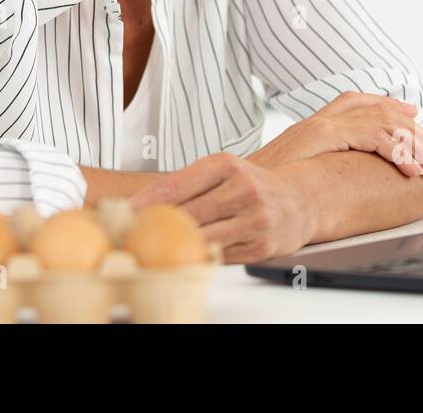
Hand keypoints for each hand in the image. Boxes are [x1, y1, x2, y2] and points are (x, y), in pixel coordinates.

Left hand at [128, 153, 313, 263]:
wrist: (297, 200)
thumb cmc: (250, 185)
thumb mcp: (222, 170)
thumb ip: (187, 183)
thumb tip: (141, 201)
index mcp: (227, 165)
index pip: (175, 184)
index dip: (145, 201)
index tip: (124, 212)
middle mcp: (242, 188)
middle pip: (186, 214)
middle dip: (155, 226)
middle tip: (130, 233)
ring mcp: (254, 218)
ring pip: (202, 238)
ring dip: (175, 246)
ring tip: (153, 249)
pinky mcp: (261, 245)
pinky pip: (221, 255)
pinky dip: (201, 257)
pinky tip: (186, 257)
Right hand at [247, 90, 422, 176]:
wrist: (244, 189)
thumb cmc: (268, 189)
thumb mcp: (297, 173)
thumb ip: (320, 166)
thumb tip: (344, 177)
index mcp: (313, 125)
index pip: (356, 101)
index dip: (387, 104)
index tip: (412, 113)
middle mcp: (319, 119)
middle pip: (375, 109)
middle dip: (410, 128)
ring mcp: (321, 125)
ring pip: (381, 122)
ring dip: (410, 143)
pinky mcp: (323, 136)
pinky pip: (372, 136)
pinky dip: (397, 151)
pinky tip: (409, 168)